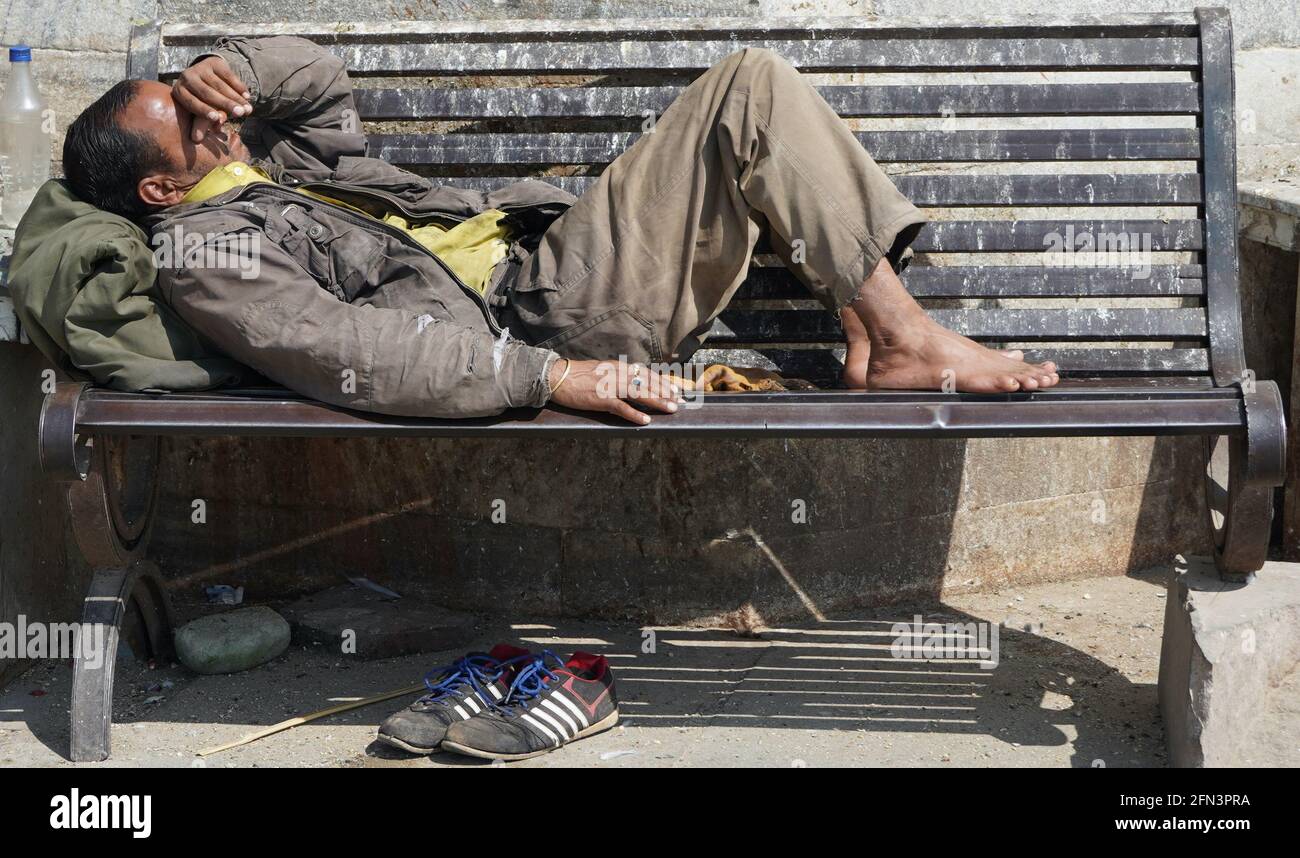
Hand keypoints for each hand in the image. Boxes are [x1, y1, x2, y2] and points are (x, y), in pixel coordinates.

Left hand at [173, 56, 252, 142]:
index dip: (204, 111)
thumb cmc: (203, 101)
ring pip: (221, 85)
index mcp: (180, 92)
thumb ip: (200, 124)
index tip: (218, 118)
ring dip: (237, 98)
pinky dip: (239, 87)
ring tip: (248, 110)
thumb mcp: (200, 112)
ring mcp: (200, 68)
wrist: (207, 77)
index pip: (191, 102)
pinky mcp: (214, 62)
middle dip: (226, 104)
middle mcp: (187, 77)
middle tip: (241, 114)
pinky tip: (247, 97)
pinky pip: (229, 76)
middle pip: (208, 93)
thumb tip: (196, 140)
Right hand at [547, 359, 683, 424]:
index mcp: (619, 367)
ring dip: (657, 401)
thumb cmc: (579, 375)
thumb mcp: (603, 369)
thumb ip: (619, 374)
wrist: (558, 377)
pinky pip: (621, 408)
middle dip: (666, 392)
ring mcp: (610, 386)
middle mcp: (618, 374)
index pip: (646, 374)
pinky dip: (635, 414)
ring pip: (639, 393)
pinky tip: (646, 420)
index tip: (675, 390)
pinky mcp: (601, 399)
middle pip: (647, 383)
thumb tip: (634, 380)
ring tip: (671, 409)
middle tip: (681, 401)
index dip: (662, 382)